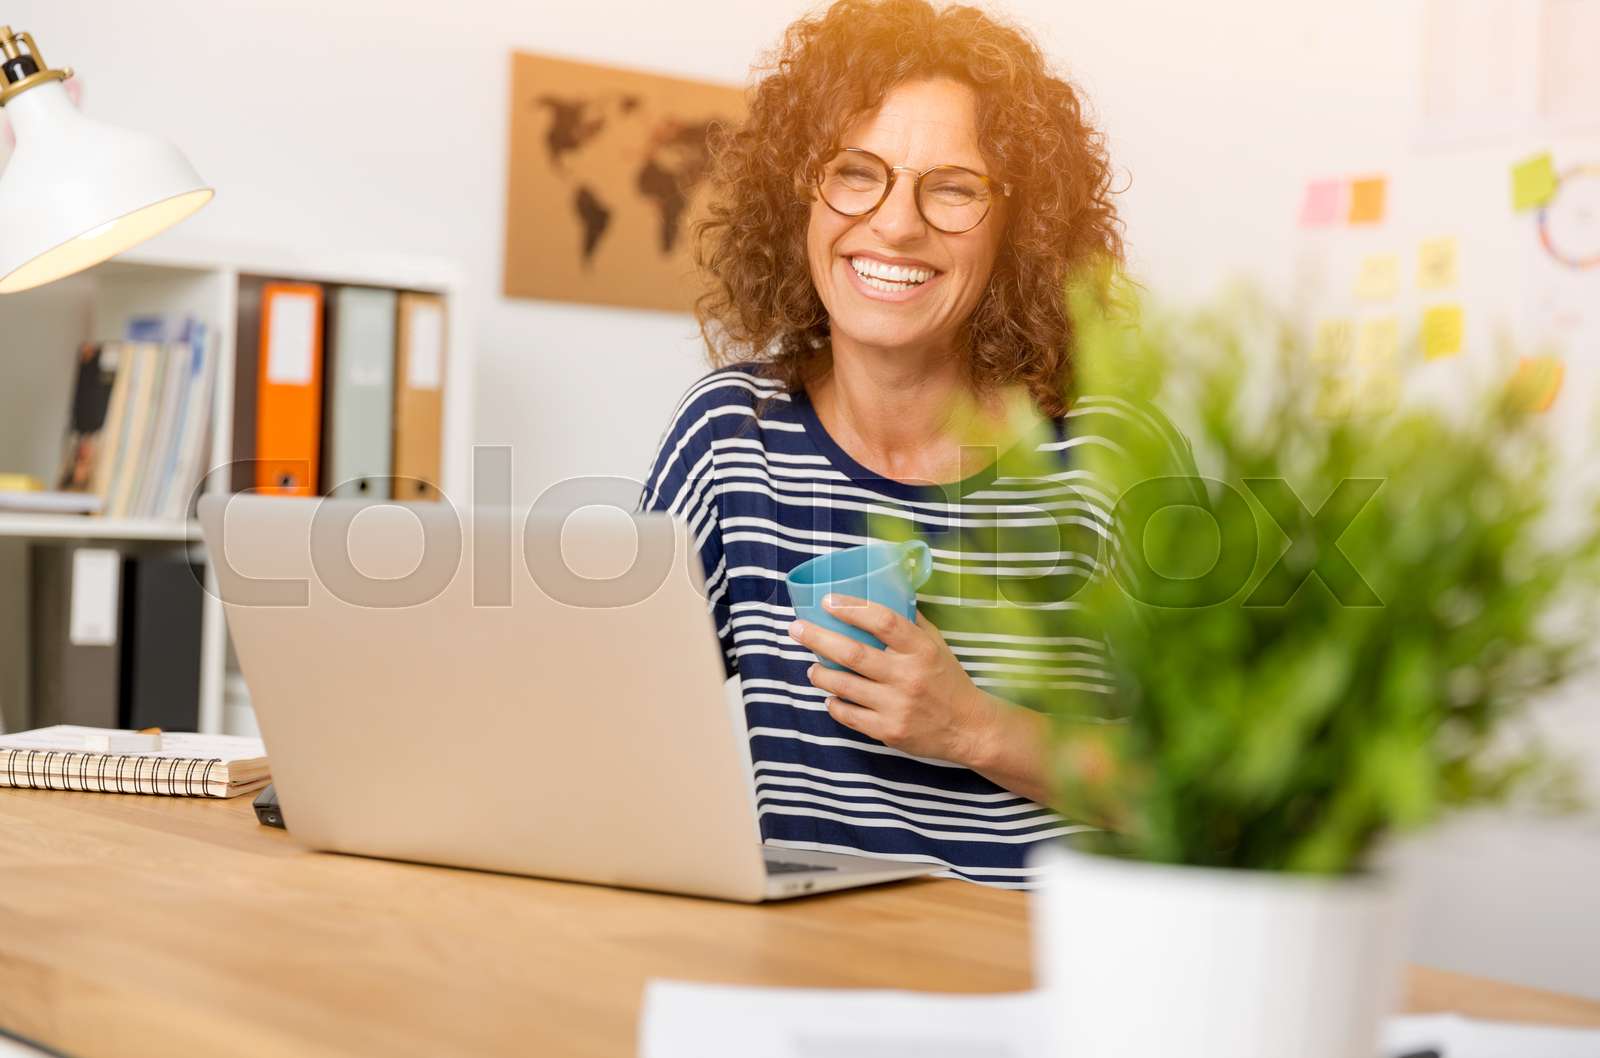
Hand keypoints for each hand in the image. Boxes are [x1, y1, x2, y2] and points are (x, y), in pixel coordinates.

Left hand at [787, 594, 999, 767]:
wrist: (968, 728)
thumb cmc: (948, 680)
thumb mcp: (936, 645)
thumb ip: (910, 622)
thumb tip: (882, 592)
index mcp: (921, 650)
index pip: (883, 620)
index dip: (851, 607)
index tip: (827, 600)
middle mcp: (908, 676)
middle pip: (852, 653)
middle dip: (817, 637)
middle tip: (796, 628)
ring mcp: (896, 706)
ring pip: (843, 685)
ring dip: (819, 673)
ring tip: (812, 667)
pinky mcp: (888, 731)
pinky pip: (848, 715)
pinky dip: (833, 703)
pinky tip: (830, 696)